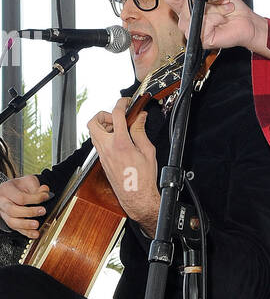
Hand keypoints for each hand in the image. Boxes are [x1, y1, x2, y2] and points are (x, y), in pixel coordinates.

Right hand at [0, 174, 51, 238]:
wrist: (13, 189)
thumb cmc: (20, 186)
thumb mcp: (27, 181)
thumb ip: (36, 186)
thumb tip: (44, 191)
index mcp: (6, 190)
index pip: (20, 197)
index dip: (35, 198)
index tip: (45, 197)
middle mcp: (2, 202)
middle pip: (13, 210)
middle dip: (29, 212)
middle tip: (42, 211)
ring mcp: (4, 213)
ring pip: (12, 222)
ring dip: (26, 225)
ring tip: (37, 225)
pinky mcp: (9, 221)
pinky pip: (16, 229)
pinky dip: (26, 232)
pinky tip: (35, 233)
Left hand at [87, 100, 159, 235]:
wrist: (136, 196)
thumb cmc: (142, 178)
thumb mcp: (147, 151)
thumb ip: (140, 131)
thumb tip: (140, 117)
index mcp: (120, 143)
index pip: (116, 114)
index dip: (121, 104)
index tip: (126, 102)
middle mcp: (107, 147)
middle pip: (93, 122)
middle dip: (103, 115)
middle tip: (116, 118)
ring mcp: (102, 154)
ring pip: (93, 132)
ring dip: (103, 126)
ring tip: (118, 129)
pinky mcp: (102, 160)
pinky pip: (98, 142)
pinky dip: (105, 136)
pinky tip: (118, 140)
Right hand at [165, 0, 266, 54]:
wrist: (246, 21)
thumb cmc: (231, 9)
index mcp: (186, 7)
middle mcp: (187, 20)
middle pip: (183, 4)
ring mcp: (193, 30)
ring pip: (194, 13)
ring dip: (214, 7)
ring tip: (225, 8)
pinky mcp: (202, 39)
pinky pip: (204, 23)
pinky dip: (217, 17)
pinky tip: (223, 19)